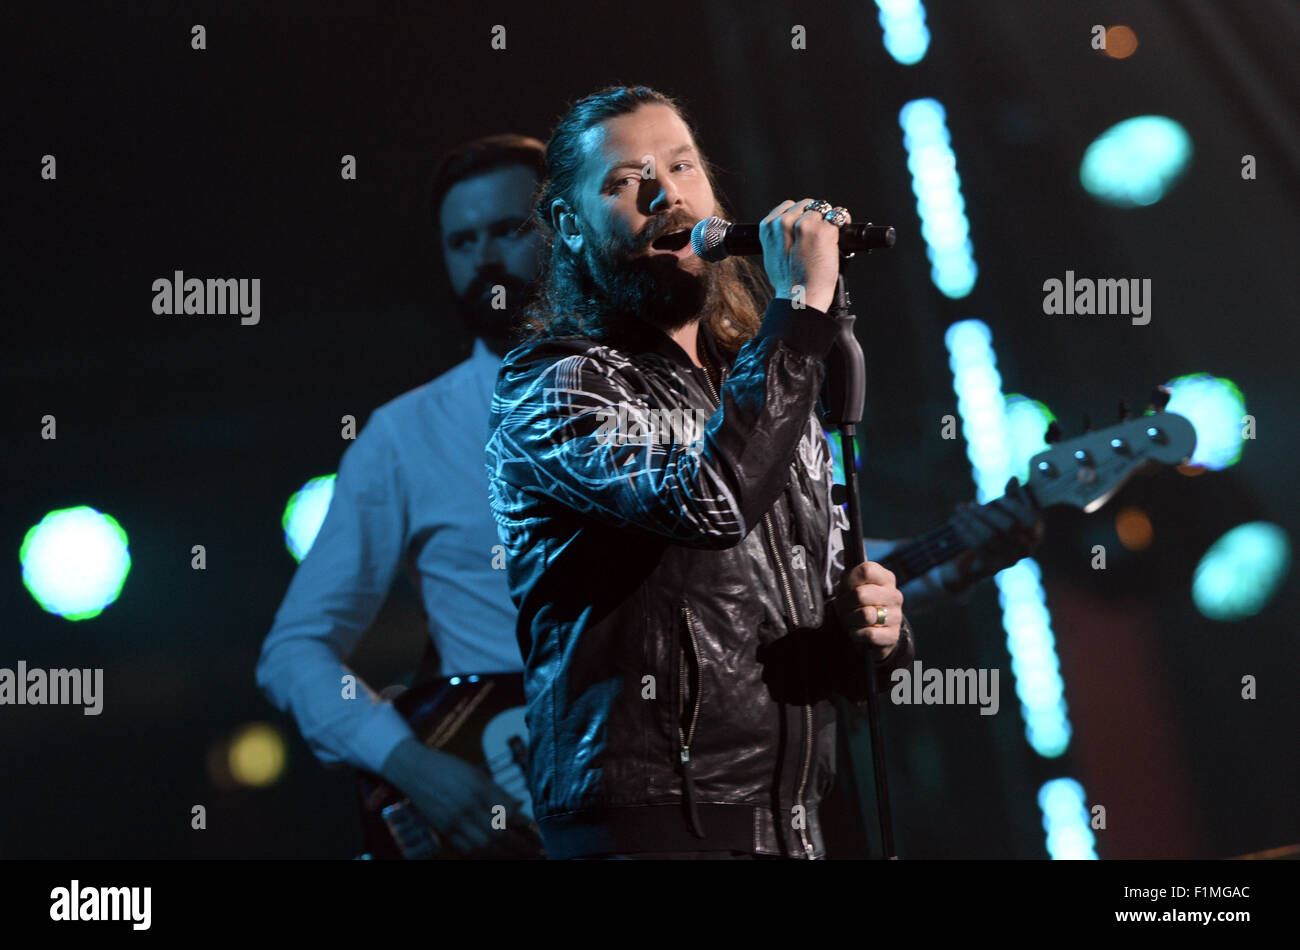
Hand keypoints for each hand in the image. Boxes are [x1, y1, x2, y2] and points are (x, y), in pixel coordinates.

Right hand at [380, 739, 543, 858]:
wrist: (413, 771)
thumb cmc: (448, 768)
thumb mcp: (476, 774)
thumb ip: (498, 792)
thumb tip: (520, 807)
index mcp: (477, 788)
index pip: (507, 812)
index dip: (525, 825)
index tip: (538, 832)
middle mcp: (466, 807)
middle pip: (498, 834)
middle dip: (520, 846)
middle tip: (538, 853)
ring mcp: (453, 821)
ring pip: (483, 847)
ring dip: (505, 856)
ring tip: (522, 859)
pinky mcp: (444, 831)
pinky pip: (466, 850)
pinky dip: (484, 857)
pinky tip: (497, 858)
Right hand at [759, 198, 844, 313]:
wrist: (799, 296)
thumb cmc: (787, 282)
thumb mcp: (772, 254)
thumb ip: (780, 236)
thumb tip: (791, 230)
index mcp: (768, 227)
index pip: (789, 205)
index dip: (800, 214)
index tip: (806, 224)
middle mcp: (784, 221)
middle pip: (807, 205)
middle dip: (814, 216)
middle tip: (817, 236)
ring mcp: (805, 224)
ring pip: (822, 209)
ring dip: (827, 220)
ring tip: (826, 238)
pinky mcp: (823, 230)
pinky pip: (837, 217)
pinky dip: (841, 224)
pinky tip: (838, 236)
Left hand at [835, 560, 904, 660]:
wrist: (865, 631)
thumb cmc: (854, 603)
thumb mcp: (850, 585)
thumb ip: (850, 572)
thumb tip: (849, 541)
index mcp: (885, 577)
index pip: (866, 570)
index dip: (850, 579)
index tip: (847, 587)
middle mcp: (895, 594)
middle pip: (861, 594)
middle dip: (845, 604)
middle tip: (845, 607)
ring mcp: (896, 615)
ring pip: (865, 615)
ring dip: (850, 620)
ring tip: (851, 619)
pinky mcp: (893, 635)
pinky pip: (869, 634)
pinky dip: (857, 634)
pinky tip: (858, 632)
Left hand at [940, 477, 1044, 594]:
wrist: (981, 557)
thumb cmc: (998, 526)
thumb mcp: (1007, 509)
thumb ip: (1013, 495)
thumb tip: (1014, 480)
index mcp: (1036, 531)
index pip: (1029, 518)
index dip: (1013, 507)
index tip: (997, 499)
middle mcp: (1027, 548)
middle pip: (1007, 527)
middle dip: (987, 512)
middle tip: (970, 504)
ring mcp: (1010, 559)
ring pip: (989, 536)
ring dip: (971, 521)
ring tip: (959, 510)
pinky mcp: (993, 566)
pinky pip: (977, 547)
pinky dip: (965, 532)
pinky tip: (956, 523)